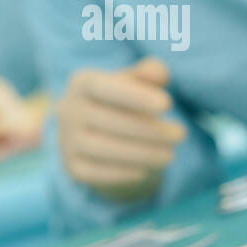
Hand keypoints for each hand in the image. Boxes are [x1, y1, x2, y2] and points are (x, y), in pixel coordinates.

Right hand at [57, 57, 185, 199]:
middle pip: (108, 121)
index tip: (167, 105)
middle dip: (149, 130)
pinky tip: (146, 170)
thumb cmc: (121, 100)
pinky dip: (122, 173)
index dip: (135, 96)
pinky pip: (96, 173)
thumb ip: (147, 73)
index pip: (104, 87)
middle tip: (180, 135)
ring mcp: (66, 140)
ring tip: (170, 155)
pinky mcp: (72, 166)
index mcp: (81, 82)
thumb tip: (159, 73)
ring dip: (141, 153)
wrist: (92, 130)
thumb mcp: (134, 82)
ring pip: (102, 149)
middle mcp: (67, 110)